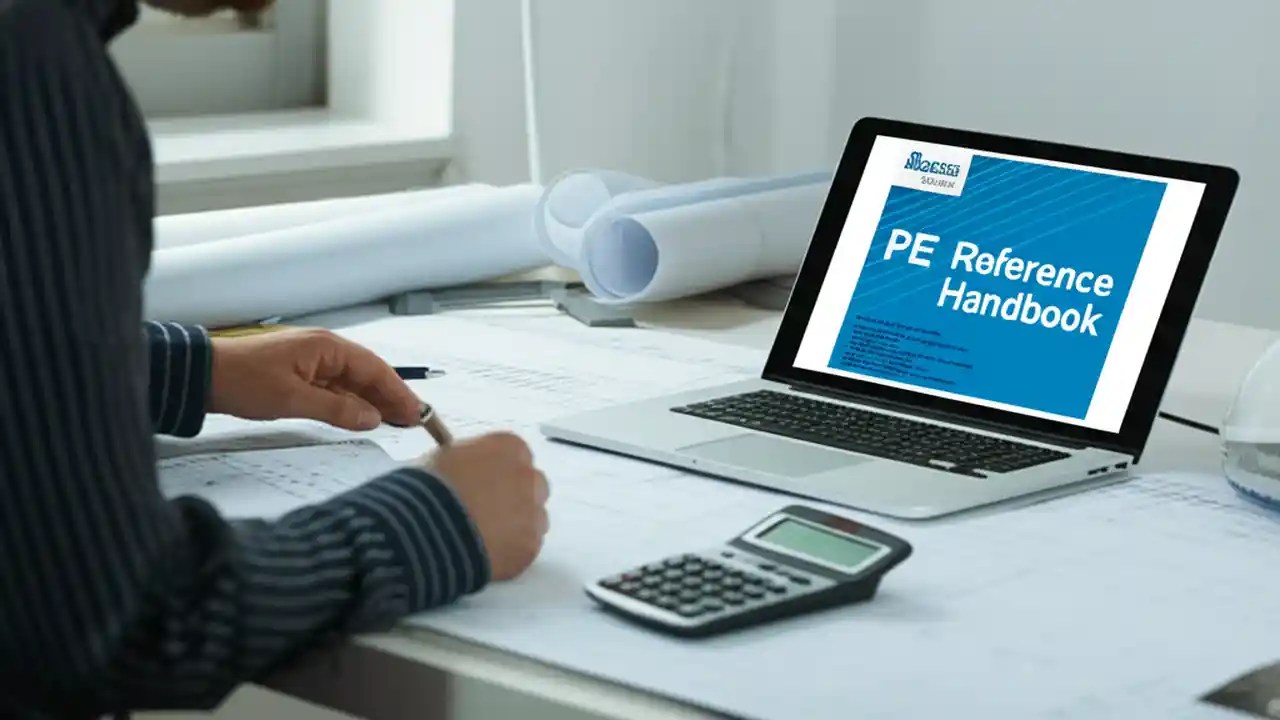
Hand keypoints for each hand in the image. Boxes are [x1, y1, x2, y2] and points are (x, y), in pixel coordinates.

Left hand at [209, 328, 420, 429]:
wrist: (203, 376)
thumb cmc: (245, 381)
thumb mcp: (293, 400)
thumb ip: (337, 410)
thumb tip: (372, 418)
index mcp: (327, 347)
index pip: (374, 369)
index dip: (398, 392)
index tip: (416, 412)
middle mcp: (325, 350)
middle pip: (367, 374)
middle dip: (391, 397)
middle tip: (413, 421)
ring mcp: (312, 362)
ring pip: (352, 383)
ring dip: (373, 401)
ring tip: (395, 422)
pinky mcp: (300, 375)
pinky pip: (335, 389)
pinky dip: (351, 403)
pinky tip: (362, 417)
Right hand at [424, 433, 549, 580]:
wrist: (428, 530)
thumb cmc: (429, 487)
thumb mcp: (444, 457)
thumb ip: (469, 460)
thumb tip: (469, 471)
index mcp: (510, 448)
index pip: (514, 455)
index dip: (497, 471)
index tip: (482, 483)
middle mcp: (530, 477)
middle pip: (532, 485)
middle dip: (515, 496)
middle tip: (487, 510)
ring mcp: (534, 514)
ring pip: (534, 518)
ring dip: (517, 524)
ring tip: (484, 536)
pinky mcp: (530, 547)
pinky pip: (526, 547)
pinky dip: (511, 551)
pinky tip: (486, 553)